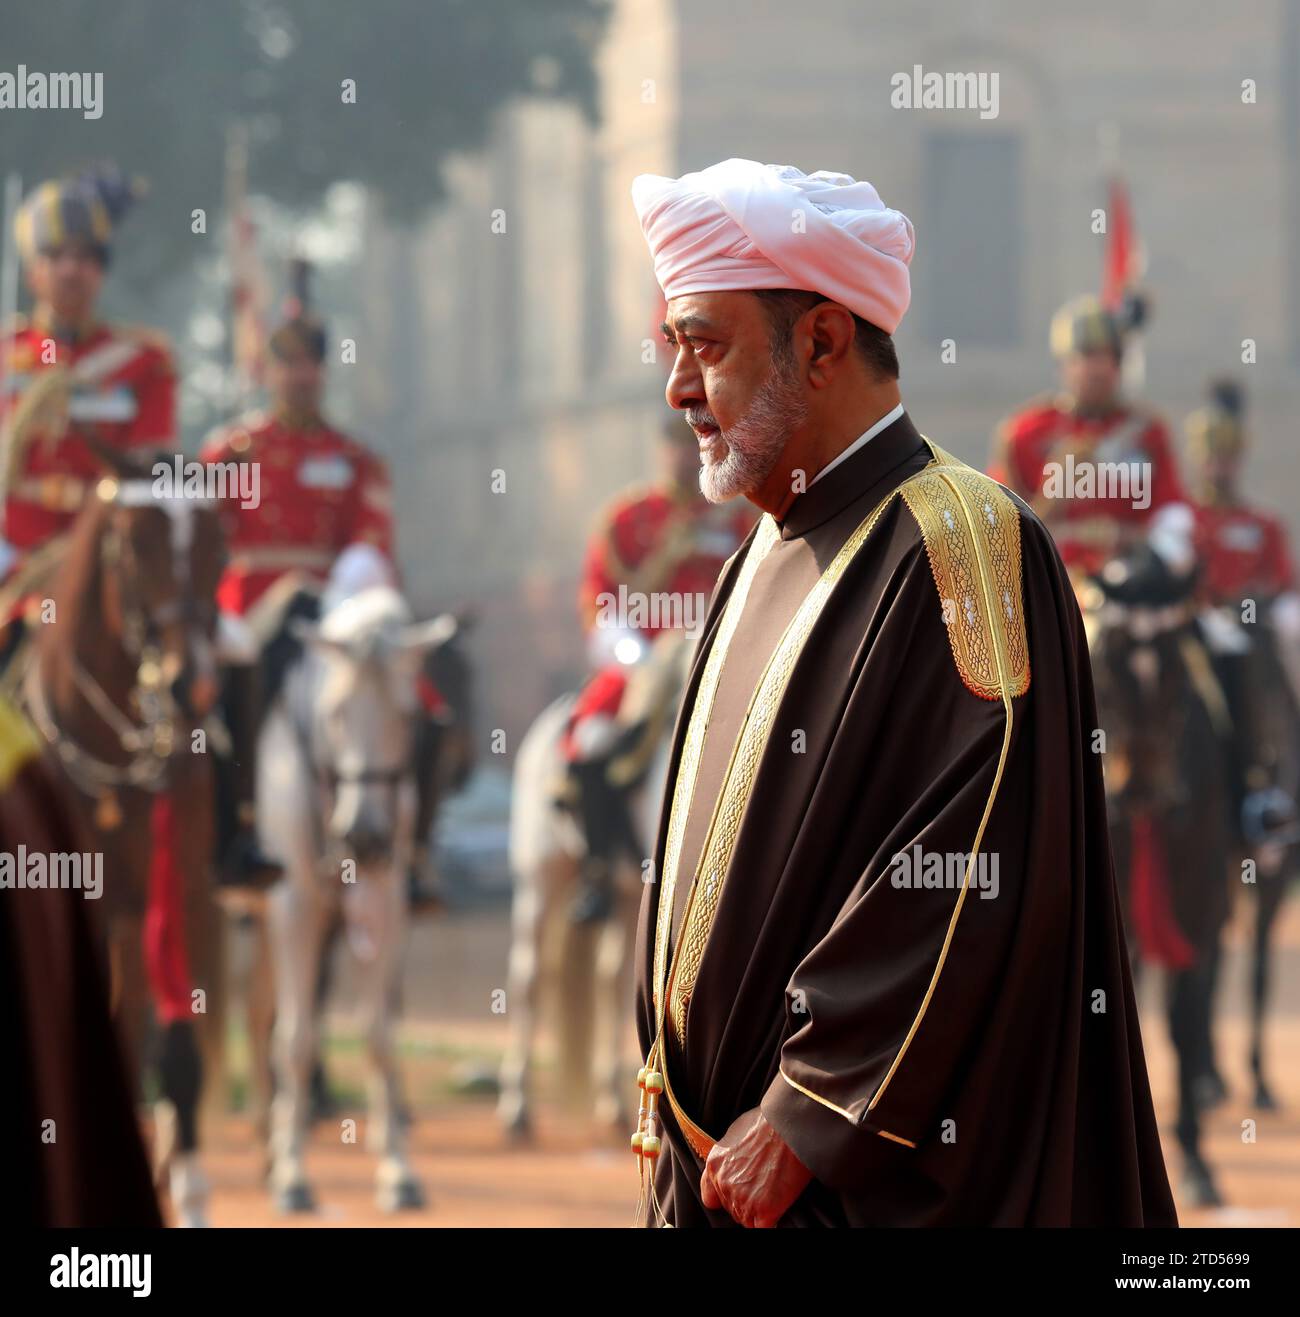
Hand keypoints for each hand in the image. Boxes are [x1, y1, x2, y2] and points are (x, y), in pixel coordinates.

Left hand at [699, 1106, 812, 1227]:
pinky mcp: (765, 1210)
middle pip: (732, 1209)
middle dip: (746, 1202)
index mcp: (714, 1165)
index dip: (725, 1198)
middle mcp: (724, 1184)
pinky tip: (777, 1210)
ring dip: (759, 1212)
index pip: (710, 1198)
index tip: (737, 1194)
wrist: (790, 1124)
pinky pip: (762, 1228)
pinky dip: (770, 1223)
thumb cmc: (767, 1123)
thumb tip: (734, 1166)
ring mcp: (743, 1199)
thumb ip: (729, 1158)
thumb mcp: (735, 1133)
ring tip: (773, 1191)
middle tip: (764, 1186)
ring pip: (747, 1220)